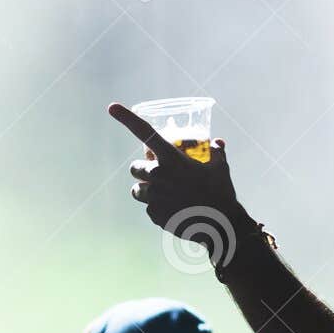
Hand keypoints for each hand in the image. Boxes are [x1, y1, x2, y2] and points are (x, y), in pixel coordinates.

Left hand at [107, 103, 246, 258]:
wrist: (220, 225)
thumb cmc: (221, 192)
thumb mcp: (221, 168)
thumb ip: (216, 151)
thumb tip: (217, 142)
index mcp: (171, 158)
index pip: (145, 132)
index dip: (126, 118)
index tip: (111, 107)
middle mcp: (158, 175)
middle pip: (135, 167)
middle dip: (144, 169)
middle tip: (158, 173)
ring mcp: (154, 196)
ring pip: (137, 190)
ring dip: (146, 189)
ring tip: (164, 193)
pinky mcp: (154, 214)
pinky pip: (149, 208)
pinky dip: (157, 207)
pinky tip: (174, 209)